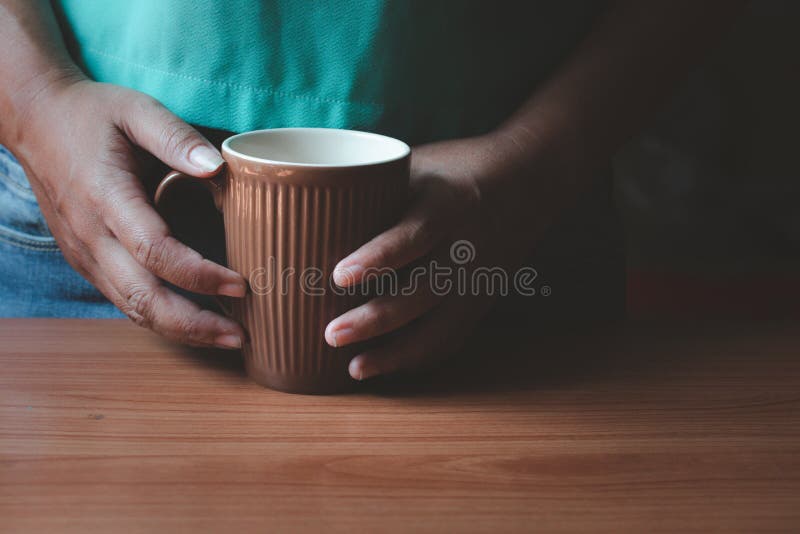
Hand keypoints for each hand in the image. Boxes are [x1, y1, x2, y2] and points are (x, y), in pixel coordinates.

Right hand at [12, 79, 245, 347]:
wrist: (33, 121)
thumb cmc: (91, 114)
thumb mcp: (135, 109)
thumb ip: (175, 136)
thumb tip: (218, 167)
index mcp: (107, 197)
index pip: (155, 251)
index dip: (200, 275)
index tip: (241, 285)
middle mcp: (92, 235)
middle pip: (143, 297)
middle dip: (195, 324)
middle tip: (241, 335)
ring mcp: (85, 254)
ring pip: (132, 308)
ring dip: (181, 330)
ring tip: (227, 338)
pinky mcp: (87, 261)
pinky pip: (124, 301)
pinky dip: (161, 319)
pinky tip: (194, 323)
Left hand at [324, 133, 550, 379]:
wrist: (526, 182)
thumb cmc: (455, 170)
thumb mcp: (417, 164)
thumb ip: (374, 187)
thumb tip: (303, 203)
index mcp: (448, 205)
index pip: (413, 235)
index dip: (378, 257)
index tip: (339, 275)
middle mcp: (466, 247)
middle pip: (423, 292)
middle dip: (376, 319)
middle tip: (331, 334)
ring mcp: (477, 280)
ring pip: (439, 328)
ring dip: (396, 353)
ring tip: (354, 368)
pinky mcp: (480, 301)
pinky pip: (450, 338)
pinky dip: (417, 357)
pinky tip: (384, 366)